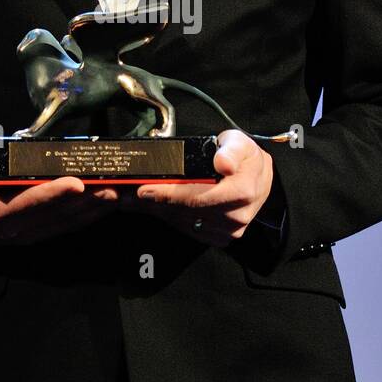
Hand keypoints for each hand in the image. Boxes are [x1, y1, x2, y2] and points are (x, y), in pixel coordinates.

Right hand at [0, 124, 120, 249]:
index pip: (29, 203)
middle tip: (111, 185)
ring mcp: (29, 234)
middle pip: (56, 214)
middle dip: (85, 201)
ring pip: (66, 223)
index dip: (53, 194)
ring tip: (116, 193)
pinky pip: (66, 227)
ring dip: (92, 210)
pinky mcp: (37, 235)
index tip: (76, 182)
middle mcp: (17, 228)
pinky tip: (105, 206)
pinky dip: (87, 217)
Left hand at [120, 129, 274, 246]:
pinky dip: (166, 218)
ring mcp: (228, 230)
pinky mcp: (220, 238)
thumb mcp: (239, 143)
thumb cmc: (244, 158)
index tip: (142, 190)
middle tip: (122, 195)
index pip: (197, 196)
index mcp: (242, 191)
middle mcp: (236, 215)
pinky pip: (188, 230)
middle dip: (152, 203)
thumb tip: (222, 163)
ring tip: (128, 200)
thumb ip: (231, 150)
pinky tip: (150, 208)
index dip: (167, 195)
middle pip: (185, 212)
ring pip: (182, 222)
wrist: (259, 179)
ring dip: (154, 212)